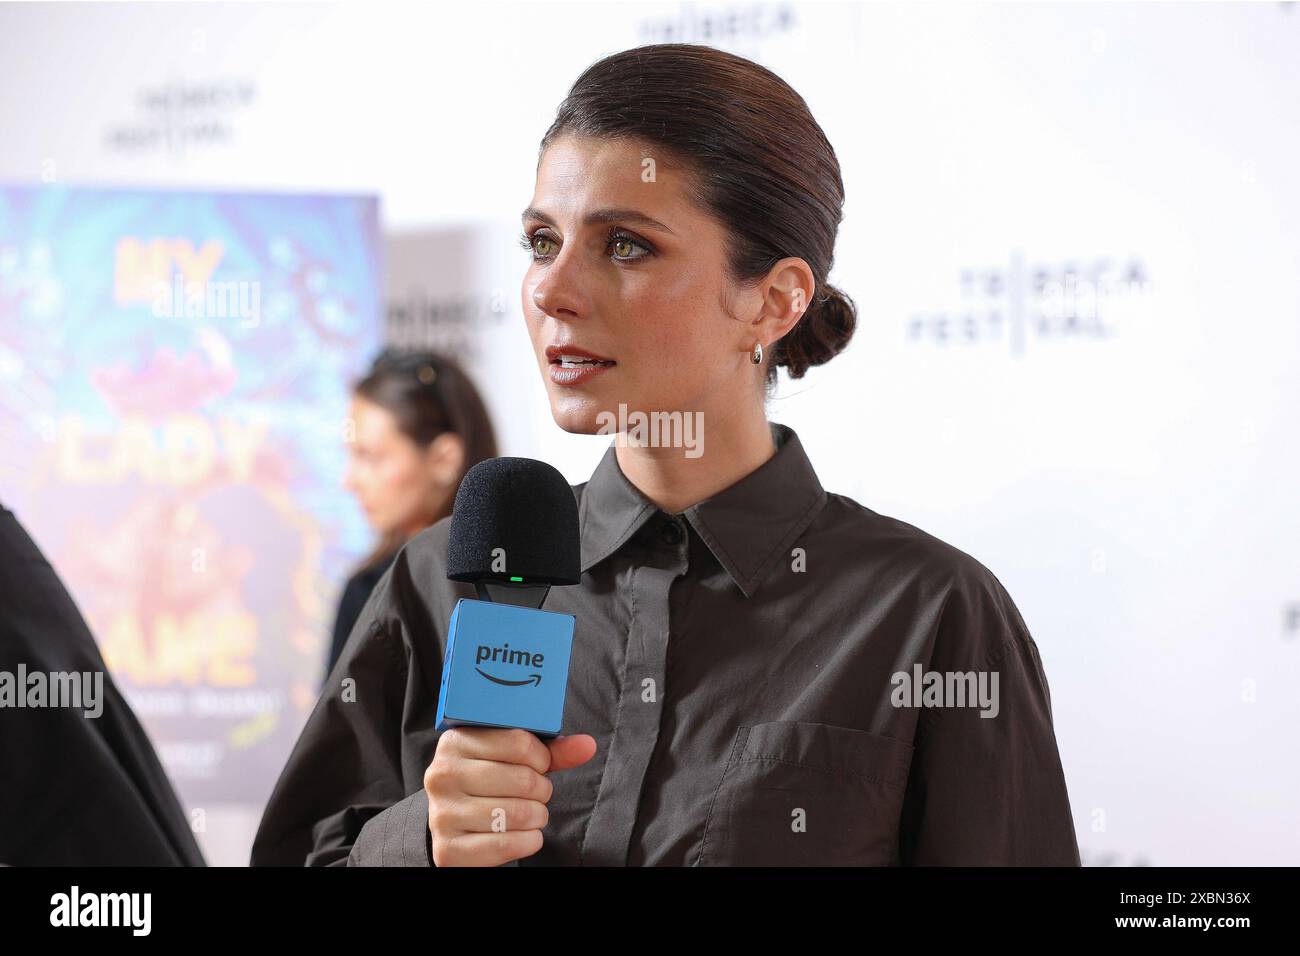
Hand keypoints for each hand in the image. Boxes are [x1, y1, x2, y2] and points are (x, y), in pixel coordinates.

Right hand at [424, 727, 596, 865]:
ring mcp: (442, 813)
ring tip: (531, 813)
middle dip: (542, 790)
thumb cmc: (487, 783)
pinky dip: (528, 841)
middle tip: (536, 794)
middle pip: (522, 779)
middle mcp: (442, 775)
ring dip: (537, 816)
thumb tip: (587, 745)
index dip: (542, 758)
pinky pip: (506, 844)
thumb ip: (549, 751)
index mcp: (455, 741)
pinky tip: (524, 834)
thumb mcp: (512, 759)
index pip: (519, 742)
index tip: (539, 766)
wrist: (450, 824)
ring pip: (517, 813)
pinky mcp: (448, 849)